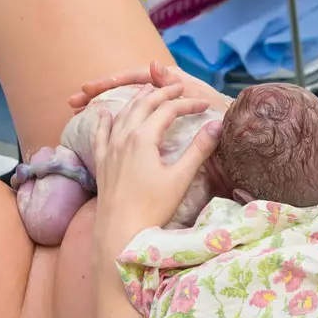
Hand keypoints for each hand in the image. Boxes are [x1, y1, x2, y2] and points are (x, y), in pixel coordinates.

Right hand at [69, 61, 232, 113]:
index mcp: (170, 82)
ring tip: (78, 109)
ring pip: (127, 104)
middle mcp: (163, 91)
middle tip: (73, 98)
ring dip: (104, 104)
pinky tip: (99, 125)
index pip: (135, 79)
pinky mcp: (160, 123)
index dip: (112, 82)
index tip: (89, 88)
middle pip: (125, 89)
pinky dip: (116, 121)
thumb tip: (150, 63)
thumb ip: (173, 81)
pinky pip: (134, 120)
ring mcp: (160, 107)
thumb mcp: (198, 98)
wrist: (237, 129)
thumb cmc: (220, 116)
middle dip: (99, 91)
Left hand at [91, 83, 222, 267]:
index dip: (188, 104)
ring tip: (148, 90)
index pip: (168, 110)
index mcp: (143, 137)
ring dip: (137, 99)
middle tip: (179, 88)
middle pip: (144, 105)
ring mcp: (110, 148)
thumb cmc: (153, 207)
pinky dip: (105, 119)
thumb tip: (217, 125)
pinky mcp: (102, 161)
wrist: (120, 230)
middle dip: (163, 93)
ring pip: (122, 114)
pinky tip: (106, 113)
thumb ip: (199, 149)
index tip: (204, 105)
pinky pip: (101, 133)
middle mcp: (123, 137)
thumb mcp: (180, 178)